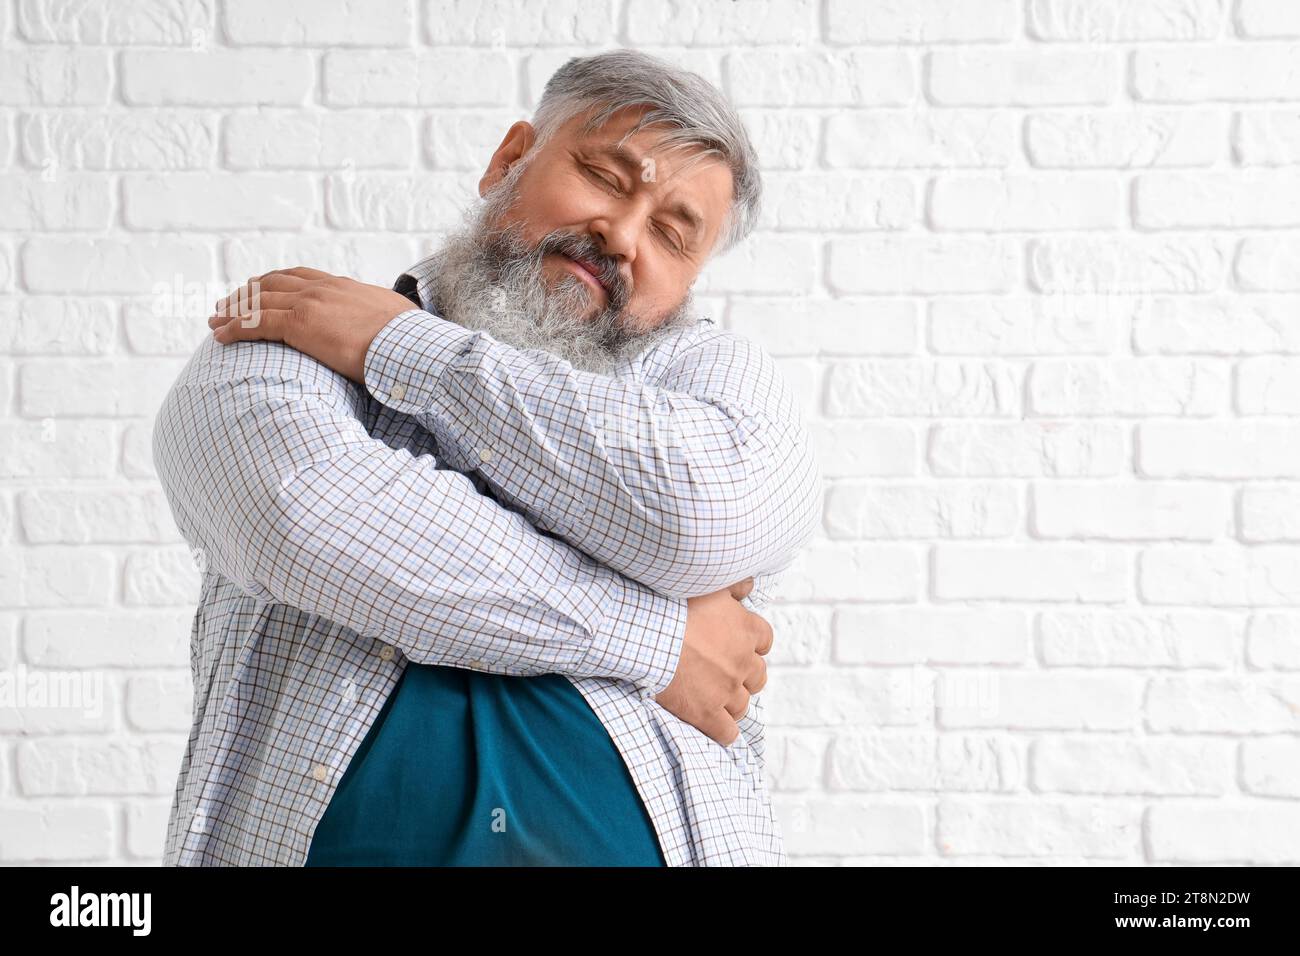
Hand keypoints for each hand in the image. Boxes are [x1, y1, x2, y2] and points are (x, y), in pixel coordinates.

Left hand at [208, 267, 417, 382]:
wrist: (409, 344)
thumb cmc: (409, 341)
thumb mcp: (396, 319)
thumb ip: (382, 319)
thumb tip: (391, 328)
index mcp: (344, 286)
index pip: (300, 276)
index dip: (275, 281)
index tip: (259, 287)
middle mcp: (323, 288)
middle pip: (273, 284)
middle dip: (247, 292)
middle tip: (229, 302)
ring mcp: (310, 303)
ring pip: (258, 301)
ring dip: (233, 310)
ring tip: (216, 319)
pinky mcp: (300, 323)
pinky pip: (256, 323)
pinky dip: (234, 327)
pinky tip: (219, 336)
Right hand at [652, 577, 769, 746]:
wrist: (648, 633)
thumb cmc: (675, 605)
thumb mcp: (709, 586)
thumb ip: (734, 585)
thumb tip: (749, 585)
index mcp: (747, 630)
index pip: (765, 641)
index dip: (752, 644)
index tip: (740, 644)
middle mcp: (743, 662)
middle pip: (758, 676)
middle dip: (745, 675)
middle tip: (725, 671)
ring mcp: (727, 690)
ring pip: (743, 705)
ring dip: (733, 702)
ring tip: (718, 698)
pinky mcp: (707, 713)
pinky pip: (727, 732)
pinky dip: (725, 731)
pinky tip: (716, 725)